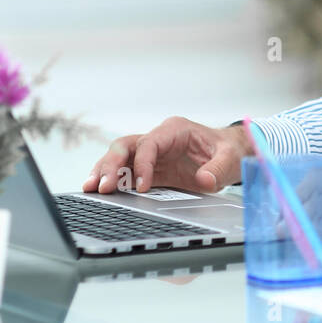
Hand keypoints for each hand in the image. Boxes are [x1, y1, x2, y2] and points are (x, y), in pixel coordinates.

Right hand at [82, 116, 249, 193]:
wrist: (231, 154)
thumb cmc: (229, 151)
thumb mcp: (230, 158)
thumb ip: (218, 169)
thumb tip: (204, 180)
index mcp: (175, 130)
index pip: (149, 144)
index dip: (142, 164)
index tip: (142, 186)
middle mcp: (159, 139)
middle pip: (126, 146)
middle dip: (111, 165)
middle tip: (102, 187)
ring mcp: (152, 154)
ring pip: (120, 158)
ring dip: (104, 172)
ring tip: (90, 189)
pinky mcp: (151, 170)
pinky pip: (127, 173)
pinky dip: (113, 181)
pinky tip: (99, 193)